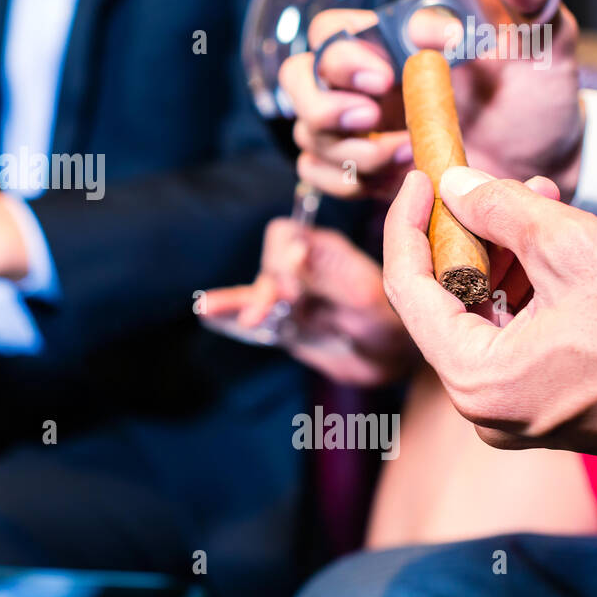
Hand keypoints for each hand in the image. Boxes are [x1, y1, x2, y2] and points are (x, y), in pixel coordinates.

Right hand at [201, 218, 416, 385]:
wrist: (391, 361)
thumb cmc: (390, 323)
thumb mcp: (363, 297)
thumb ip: (326, 274)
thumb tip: (292, 249)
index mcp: (324, 250)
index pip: (285, 235)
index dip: (282, 256)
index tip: (294, 287)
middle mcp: (301, 268)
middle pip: (266, 263)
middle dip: (269, 285)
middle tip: (285, 306)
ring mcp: (288, 296)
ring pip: (252, 289)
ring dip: (237, 300)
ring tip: (215, 309)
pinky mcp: (279, 322)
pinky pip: (246, 314)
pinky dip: (227, 311)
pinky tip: (206, 311)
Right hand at [279, 0, 582, 199]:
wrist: (547, 159)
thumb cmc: (538, 91)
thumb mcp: (544, 38)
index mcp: (391, 40)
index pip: (331, 31)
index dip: (344, 54)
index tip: (386, 76)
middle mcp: (364, 82)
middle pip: (298, 81)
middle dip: (323, 104)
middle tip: (371, 117)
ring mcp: (359, 128)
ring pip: (308, 134)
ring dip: (349, 150)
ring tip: (408, 155)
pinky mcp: (363, 170)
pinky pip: (317, 174)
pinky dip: (344, 181)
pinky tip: (392, 178)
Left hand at [382, 166, 596, 460]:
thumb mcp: (576, 249)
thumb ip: (500, 211)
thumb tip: (453, 184)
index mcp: (478, 381)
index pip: (409, 289)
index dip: (407, 223)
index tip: (421, 176)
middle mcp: (487, 408)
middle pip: (444, 301)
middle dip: (465, 232)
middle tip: (483, 180)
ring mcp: (520, 410)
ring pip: (484, 312)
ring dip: (501, 251)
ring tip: (535, 197)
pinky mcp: (552, 402)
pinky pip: (518, 333)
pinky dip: (527, 284)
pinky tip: (554, 237)